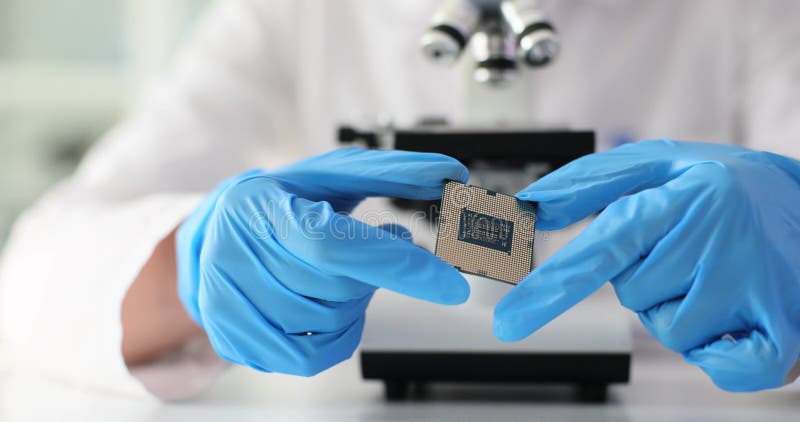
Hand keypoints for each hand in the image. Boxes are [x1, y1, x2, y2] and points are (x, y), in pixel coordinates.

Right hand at [177, 147, 469, 375]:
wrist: (214, 233)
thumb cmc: (281, 201)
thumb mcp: (329, 176)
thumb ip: (391, 174)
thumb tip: (449, 174)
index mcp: (261, 207)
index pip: (331, 244)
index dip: (394, 266)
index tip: (450, 284)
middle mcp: (234, 256)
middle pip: (335, 289)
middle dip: (372, 276)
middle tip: (373, 255)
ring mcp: (226, 303)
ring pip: (326, 323)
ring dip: (354, 303)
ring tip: (341, 274)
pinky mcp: (232, 339)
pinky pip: (310, 357)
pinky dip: (338, 335)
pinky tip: (333, 309)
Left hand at [494, 139, 799, 391]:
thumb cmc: (727, 184)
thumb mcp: (660, 164)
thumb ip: (590, 182)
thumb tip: (531, 204)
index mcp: (683, 197)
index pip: (604, 247)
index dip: (552, 287)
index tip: (509, 321)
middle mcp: (719, 240)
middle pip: (634, 294)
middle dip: (650, 277)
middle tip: (690, 247)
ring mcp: (755, 288)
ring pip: (671, 329)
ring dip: (682, 309)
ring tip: (719, 271)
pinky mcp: (787, 333)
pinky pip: (721, 366)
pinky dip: (719, 350)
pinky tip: (738, 312)